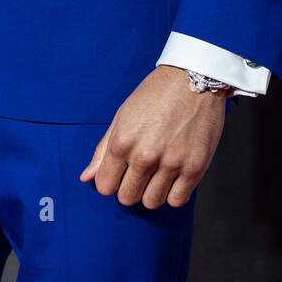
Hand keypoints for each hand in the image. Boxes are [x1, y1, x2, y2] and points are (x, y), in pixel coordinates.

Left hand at [79, 65, 230, 208]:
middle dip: (130, 188)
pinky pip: (177, 200)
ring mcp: (171, 164)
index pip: (105, 186)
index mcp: (122, 141)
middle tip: (139, 171)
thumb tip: (86, 177)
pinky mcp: (195, 168)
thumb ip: (103, 149)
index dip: (111, 180)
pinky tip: (173, 176)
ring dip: (152, 192)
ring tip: (157, 173)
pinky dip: (173, 193)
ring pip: (152, 202)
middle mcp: (145, 156)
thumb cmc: (156, 94)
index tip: (120, 172)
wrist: (194, 78)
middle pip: (127, 198)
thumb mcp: (122, 116)